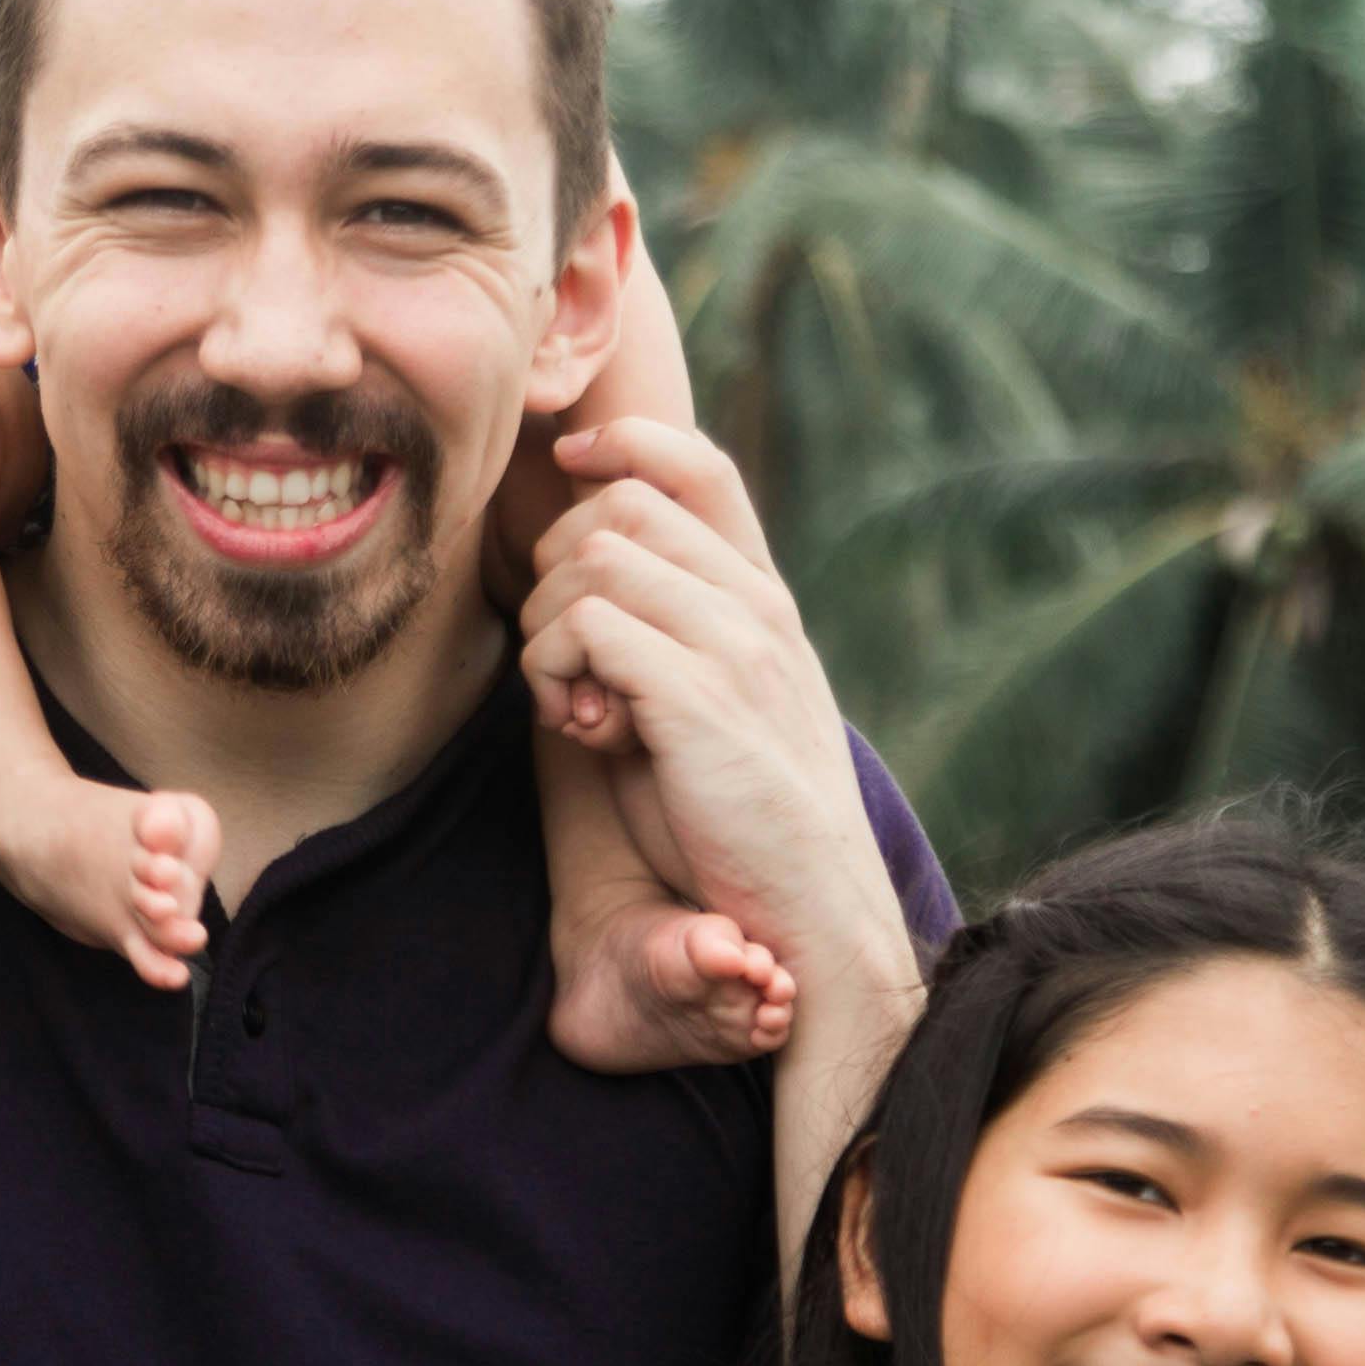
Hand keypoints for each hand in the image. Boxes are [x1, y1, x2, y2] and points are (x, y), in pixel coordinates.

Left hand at [519, 419, 927, 1234]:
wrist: (814, 919)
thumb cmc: (745, 829)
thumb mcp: (713, 712)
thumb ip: (665, 644)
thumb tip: (579, 591)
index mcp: (766, 604)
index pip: (697, 469)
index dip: (623, 446)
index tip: (569, 462)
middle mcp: (758, 608)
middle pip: (616, 510)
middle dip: (559, 573)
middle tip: (569, 665)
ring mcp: (736, 647)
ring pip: (591, 561)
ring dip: (551, 630)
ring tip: (578, 706)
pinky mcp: (701, 698)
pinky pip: (586, 626)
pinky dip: (557, 671)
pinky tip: (584, 729)